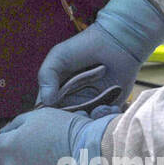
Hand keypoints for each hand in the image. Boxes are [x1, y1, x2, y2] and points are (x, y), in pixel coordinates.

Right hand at [36, 0, 163, 109]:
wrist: (116, 41)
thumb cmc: (83, 46)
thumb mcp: (58, 57)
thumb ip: (47, 76)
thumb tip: (47, 101)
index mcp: (55, 91)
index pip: (47, 111)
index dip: (49, 118)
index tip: (57, 115)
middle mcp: (71, 101)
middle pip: (66, 121)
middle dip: (73, 120)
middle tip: (81, 113)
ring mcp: (90, 105)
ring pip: (85, 122)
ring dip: (90, 120)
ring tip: (97, 109)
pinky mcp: (108, 106)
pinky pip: (104, 119)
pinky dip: (106, 117)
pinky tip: (110, 107)